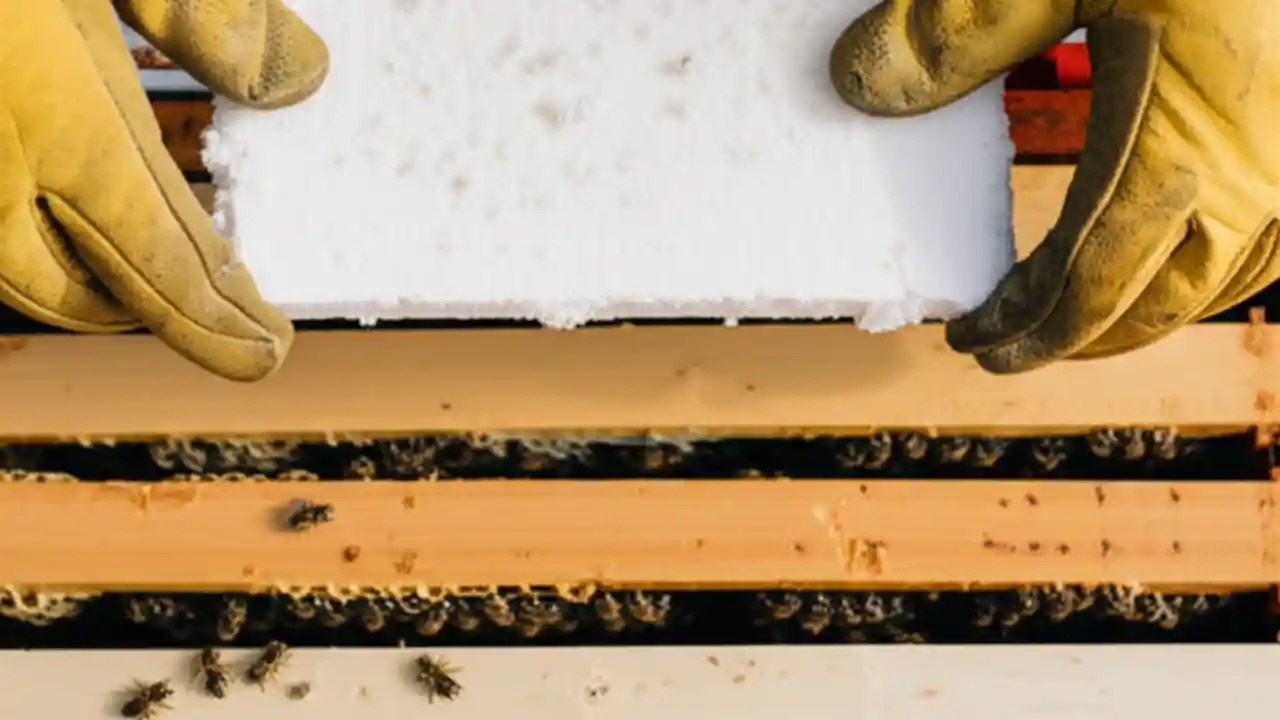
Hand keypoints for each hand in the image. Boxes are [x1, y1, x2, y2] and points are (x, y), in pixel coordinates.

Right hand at [0, 1, 327, 380]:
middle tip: (231, 326)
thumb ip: (209, 13)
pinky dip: (28, 247)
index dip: (222, 322)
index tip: (269, 351)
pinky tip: (56, 212)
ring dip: (88, 291)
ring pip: (14, 275)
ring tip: (148, 284)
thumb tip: (304, 80)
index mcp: (64, 127)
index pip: (166, 265)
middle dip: (165, 318)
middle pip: (86, 295)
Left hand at [830, 1, 1279, 372]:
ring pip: (1215, 288)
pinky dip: (1207, 280)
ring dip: (1135, 321)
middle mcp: (1252, 176)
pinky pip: (1267, 249)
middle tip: (1002, 351)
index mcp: (1180, 147)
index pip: (1084, 282)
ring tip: (1072, 330)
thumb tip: (854, 84)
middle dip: (1068, 341)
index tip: (966, 338)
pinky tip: (1170, 271)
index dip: (1021, 324)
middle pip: (1147, 304)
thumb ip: (958, 25)